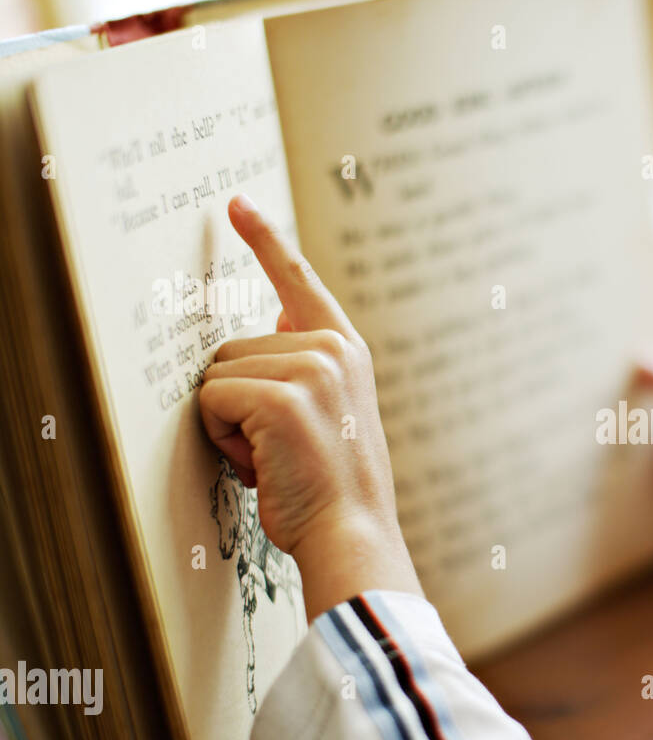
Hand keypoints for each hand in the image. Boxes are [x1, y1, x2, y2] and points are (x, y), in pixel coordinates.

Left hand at [199, 194, 422, 619]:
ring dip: (227, 424)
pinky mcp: (280, 395)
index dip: (266, 241)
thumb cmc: (334, 488)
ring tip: (273, 459)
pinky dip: (220, 438)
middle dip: (237, 403)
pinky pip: (210, 399)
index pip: (299, 282)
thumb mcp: (333, 413)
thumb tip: (272, 318)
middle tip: (277, 449)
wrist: (353, 535)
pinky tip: (260, 464)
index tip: (236, 204)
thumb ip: (307, 365)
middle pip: (233, 349)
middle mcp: (332, 350)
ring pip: (218, 375)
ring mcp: (309, 370)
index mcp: (347, 352)